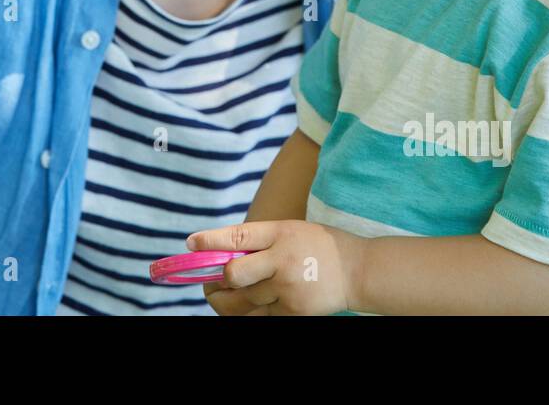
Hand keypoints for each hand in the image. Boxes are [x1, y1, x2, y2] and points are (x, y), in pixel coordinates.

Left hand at [189, 220, 360, 315]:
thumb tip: (219, 253)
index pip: (239, 236)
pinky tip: (244, 306)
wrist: (357, 271)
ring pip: (241, 302)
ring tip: (220, 296)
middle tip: (210, 282)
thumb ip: (258, 240)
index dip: (211, 240)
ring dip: (224, 301)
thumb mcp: (289, 230)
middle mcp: (283, 261)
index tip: (191, 244)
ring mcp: (288, 289)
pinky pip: (257, 317)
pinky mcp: (293, 312)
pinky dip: (246, 313)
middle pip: (233, 275)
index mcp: (281, 233)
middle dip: (215, 281)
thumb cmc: (317, 246)